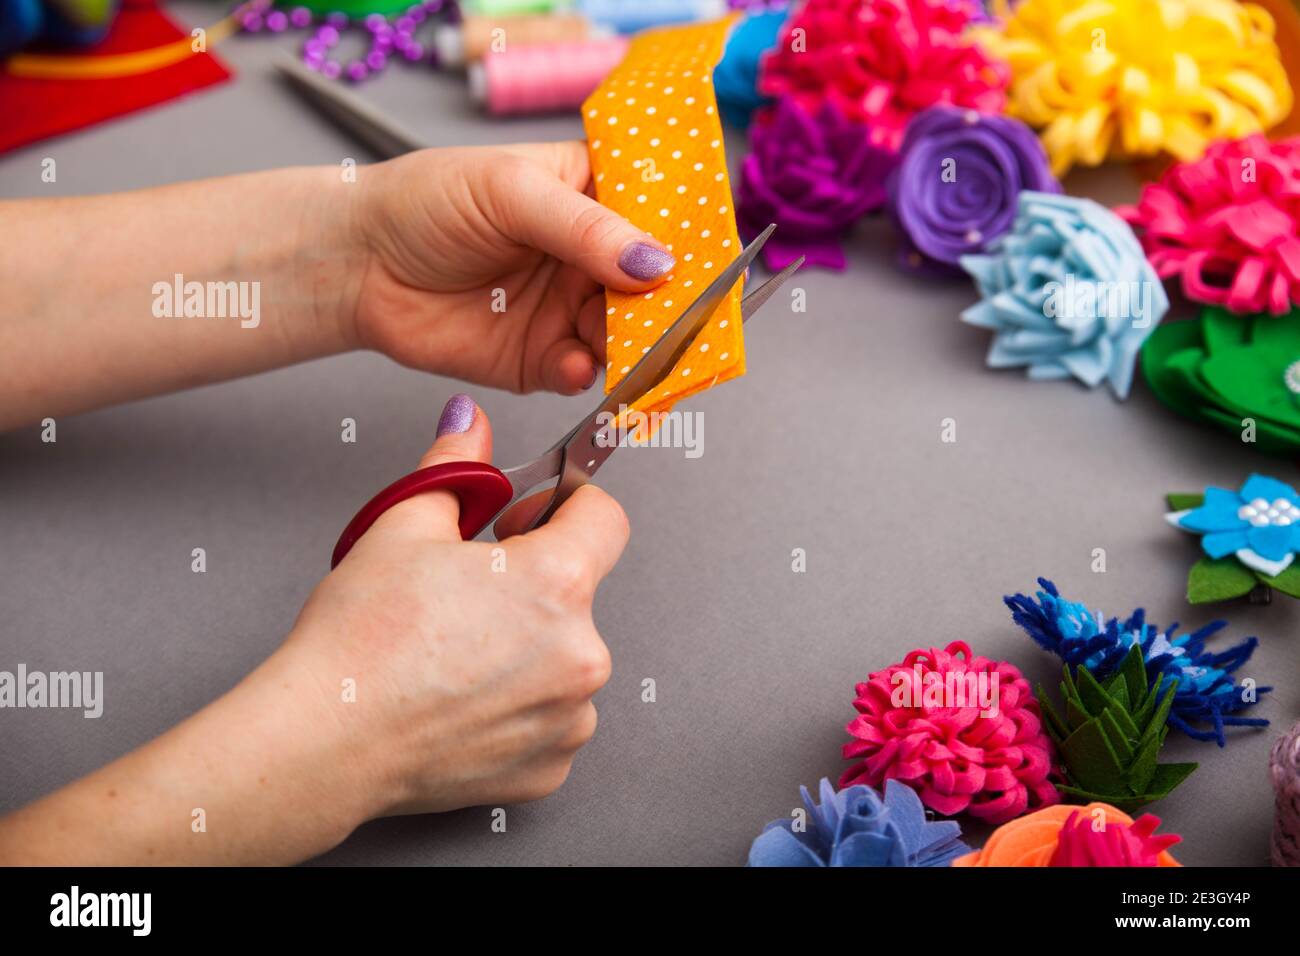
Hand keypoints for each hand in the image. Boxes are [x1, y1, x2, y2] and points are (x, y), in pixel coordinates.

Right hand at [284, 393, 629, 814]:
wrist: (322, 743)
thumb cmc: (359, 642)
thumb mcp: (404, 525)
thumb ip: (456, 466)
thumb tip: (470, 424)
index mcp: (559, 583)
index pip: (606, 518)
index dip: (564, 507)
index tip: (529, 519)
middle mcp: (583, 654)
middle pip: (576, 594)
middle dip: (530, 585)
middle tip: (464, 595)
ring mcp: (571, 718)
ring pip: (563, 660)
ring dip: (526, 650)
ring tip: (454, 656)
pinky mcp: (550, 768)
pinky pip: (549, 719)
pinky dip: (516, 709)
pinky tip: (460, 702)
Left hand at [351, 142, 675, 395]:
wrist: (358, 265)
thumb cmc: (426, 203)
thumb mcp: (510, 192)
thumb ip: (585, 229)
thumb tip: (656, 264)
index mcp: (593, 194)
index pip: (661, 215)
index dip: (691, 239)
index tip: (715, 265)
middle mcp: (591, 255)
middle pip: (656, 287)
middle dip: (671, 308)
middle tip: (681, 323)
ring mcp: (569, 309)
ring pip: (628, 336)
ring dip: (636, 348)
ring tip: (632, 352)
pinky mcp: (542, 358)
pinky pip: (584, 371)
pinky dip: (588, 373)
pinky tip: (575, 362)